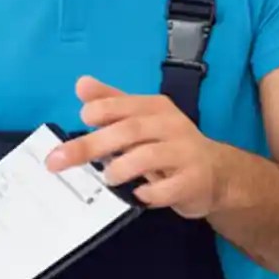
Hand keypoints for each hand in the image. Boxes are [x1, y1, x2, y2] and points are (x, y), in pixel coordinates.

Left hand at [45, 76, 228, 218]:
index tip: (82, 120)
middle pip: (128, 131)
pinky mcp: (194, 181)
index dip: (99, 110)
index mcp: (155, 107)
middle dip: (91, 145)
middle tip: (60, 160)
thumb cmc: (168, 144)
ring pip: (147, 157)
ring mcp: (185, 153)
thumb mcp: (140, 119)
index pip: (122, 105)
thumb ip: (110, 103)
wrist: (218, 173)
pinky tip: (138, 194)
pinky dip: (148, 193)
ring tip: (108, 178)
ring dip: (119, 168)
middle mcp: (171, 126)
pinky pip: (167, 188)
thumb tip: (81, 84)